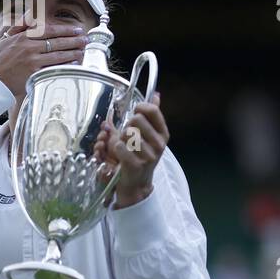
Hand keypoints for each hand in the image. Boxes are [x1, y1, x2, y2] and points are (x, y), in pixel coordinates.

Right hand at [0, 12, 88, 99]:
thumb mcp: (5, 38)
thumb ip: (19, 25)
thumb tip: (30, 11)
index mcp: (23, 37)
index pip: (49, 30)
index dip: (65, 30)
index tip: (76, 29)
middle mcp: (29, 48)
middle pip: (57, 42)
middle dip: (74, 40)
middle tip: (85, 39)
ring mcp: (32, 62)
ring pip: (58, 55)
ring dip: (73, 52)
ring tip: (83, 50)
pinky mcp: (35, 74)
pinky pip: (54, 68)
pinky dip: (66, 65)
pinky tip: (75, 63)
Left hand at [94, 92, 167, 207]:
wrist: (138, 183)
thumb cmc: (142, 156)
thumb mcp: (151, 135)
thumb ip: (153, 115)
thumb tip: (156, 95)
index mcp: (163, 134)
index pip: (152, 110)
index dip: (140, 108)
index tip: (135, 114)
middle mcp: (159, 144)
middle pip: (136, 119)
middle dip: (127, 126)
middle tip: (129, 137)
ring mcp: (149, 155)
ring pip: (127, 133)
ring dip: (121, 139)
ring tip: (126, 147)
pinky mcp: (136, 165)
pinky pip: (120, 147)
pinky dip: (116, 149)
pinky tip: (121, 155)